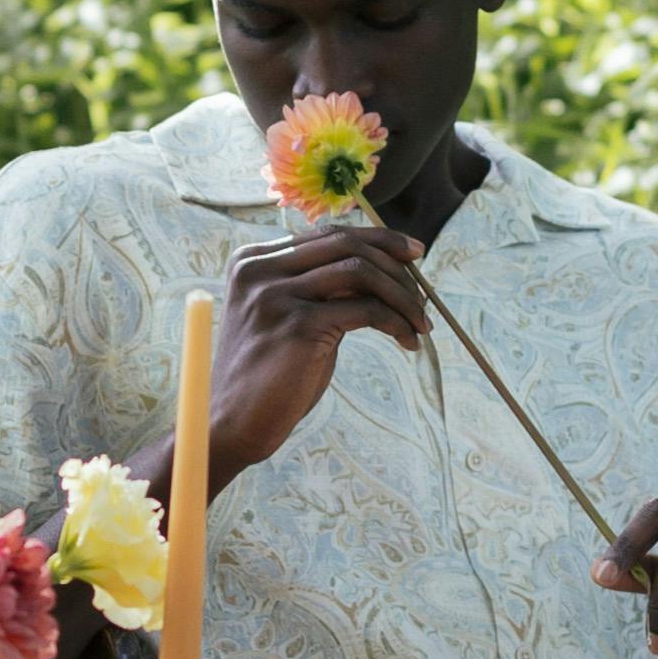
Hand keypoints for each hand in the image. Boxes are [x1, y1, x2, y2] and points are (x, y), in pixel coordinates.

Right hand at [207, 221, 427, 484]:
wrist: (233, 425)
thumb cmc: (268, 376)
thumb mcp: (289, 318)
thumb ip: (320, 289)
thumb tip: (381, 269)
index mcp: (253, 260)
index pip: (327, 233)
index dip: (377, 239)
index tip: (413, 253)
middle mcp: (260, 270)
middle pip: (345, 244)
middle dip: (395, 262)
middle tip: (424, 291)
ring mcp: (276, 295)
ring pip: (360, 272)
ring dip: (402, 296)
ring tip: (420, 324)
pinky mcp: (297, 326)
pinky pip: (365, 310)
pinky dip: (395, 321)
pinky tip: (407, 340)